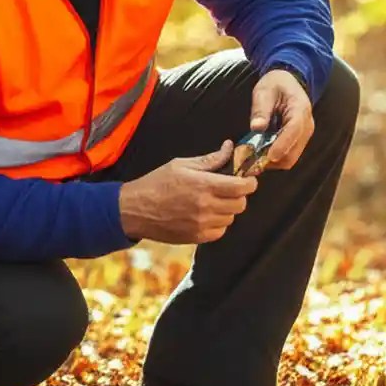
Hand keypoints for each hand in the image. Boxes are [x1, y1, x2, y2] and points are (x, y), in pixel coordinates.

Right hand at [118, 141, 257, 243]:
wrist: (135, 209)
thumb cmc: (157, 183)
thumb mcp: (182, 164)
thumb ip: (210, 159)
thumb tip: (229, 147)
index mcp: (204, 185)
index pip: (242, 187)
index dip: (250, 183)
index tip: (248, 179)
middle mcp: (206, 206)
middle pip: (240, 204)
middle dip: (239, 195)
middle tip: (230, 189)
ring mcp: (202, 224)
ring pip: (231, 218)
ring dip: (228, 209)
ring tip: (214, 201)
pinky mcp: (197, 237)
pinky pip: (220, 231)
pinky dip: (218, 223)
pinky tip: (206, 215)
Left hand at [250, 69, 313, 170]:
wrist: (288, 82)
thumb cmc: (276, 84)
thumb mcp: (264, 91)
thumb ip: (261, 109)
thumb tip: (257, 127)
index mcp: (300, 109)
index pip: (294, 130)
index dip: (282, 146)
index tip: (268, 156)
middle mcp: (307, 125)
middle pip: (294, 151)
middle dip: (274, 158)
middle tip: (252, 160)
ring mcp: (304, 134)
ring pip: (291, 157)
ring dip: (273, 161)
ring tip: (255, 156)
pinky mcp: (299, 140)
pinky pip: (289, 155)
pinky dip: (275, 158)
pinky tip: (262, 153)